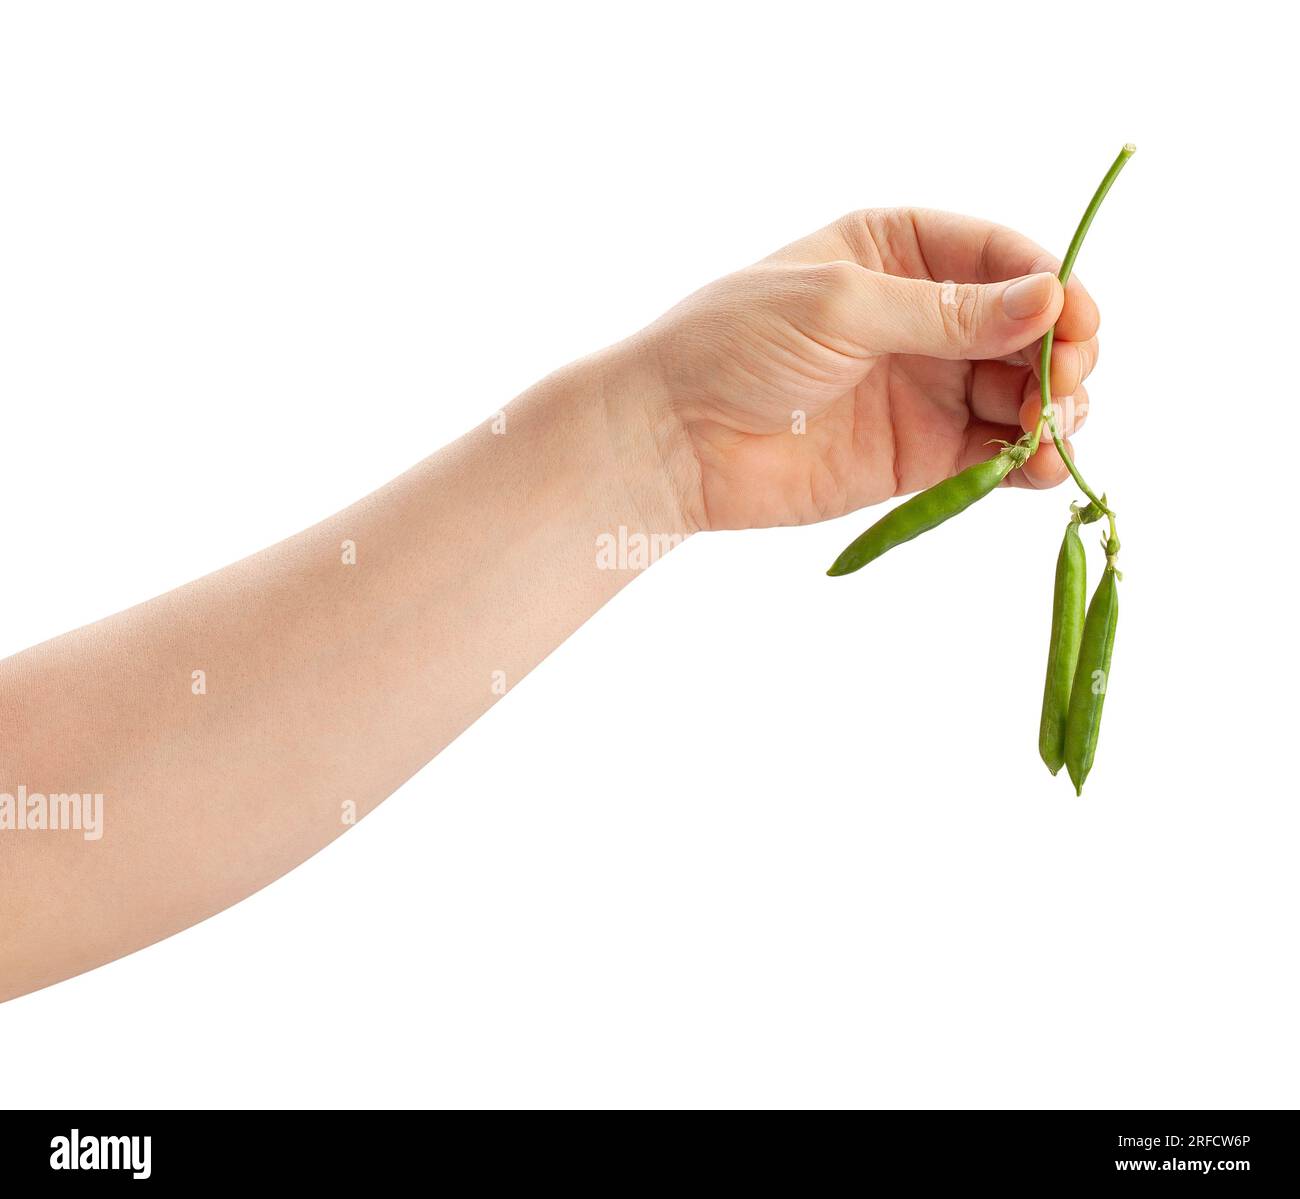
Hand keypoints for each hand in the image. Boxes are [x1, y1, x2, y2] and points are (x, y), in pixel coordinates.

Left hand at [636, 209, 1099, 531]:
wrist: (672, 439)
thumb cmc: (736, 344)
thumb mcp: (842, 306)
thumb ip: (946, 312)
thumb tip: (1050, 300)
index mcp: (899, 250)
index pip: (1002, 258)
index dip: (1051, 287)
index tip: (1077, 322)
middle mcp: (922, 316)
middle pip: (1026, 328)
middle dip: (1060, 353)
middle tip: (1064, 384)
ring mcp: (924, 387)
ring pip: (1020, 391)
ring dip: (1053, 409)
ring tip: (1052, 430)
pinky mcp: (918, 455)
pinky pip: (991, 452)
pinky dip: (1025, 459)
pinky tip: (1036, 468)